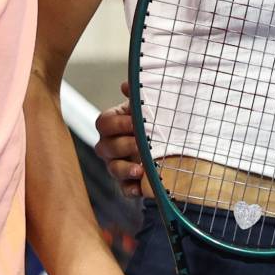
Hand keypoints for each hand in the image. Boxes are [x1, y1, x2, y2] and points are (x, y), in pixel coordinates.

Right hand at [97, 82, 144, 197]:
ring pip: (113, 169)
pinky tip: (141, 188)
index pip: (103, 123)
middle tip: (140, 144)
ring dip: (125, 169)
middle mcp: (110, 146)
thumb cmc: (153, 119)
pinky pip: (124, 189)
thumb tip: (127, 85)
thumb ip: (137, 96)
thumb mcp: (147, 106)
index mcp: (112, 124)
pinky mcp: (128, 182)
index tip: (135, 122)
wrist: (170, 139)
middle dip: (123, 145)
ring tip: (140, 169)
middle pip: (105, 147)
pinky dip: (131, 190)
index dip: (117, 124)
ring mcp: (117, 165)